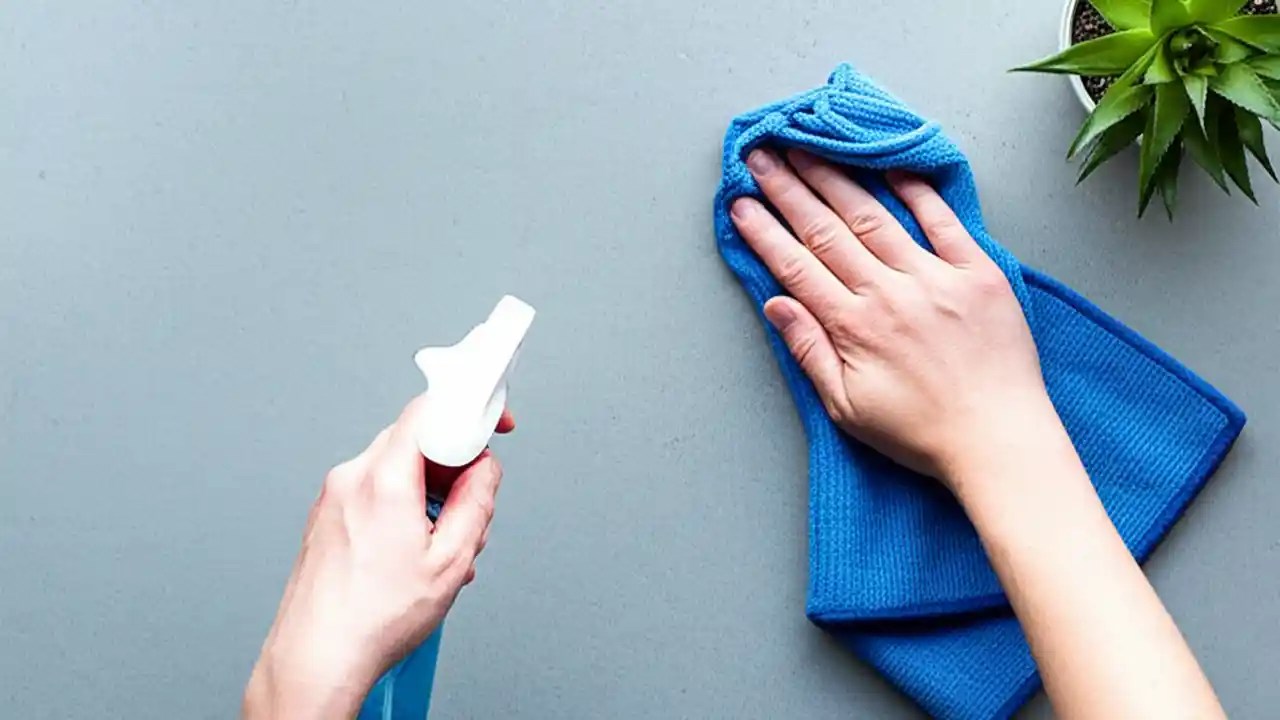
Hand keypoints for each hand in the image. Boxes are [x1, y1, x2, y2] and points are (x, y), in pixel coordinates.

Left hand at [242, 396, 514, 719]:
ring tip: (440, 544)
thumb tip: (486, 470)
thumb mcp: (450, 560)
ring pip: (399, 467)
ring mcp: (334, 495)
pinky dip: (405, 507)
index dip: (471, 409)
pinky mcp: (327, 515)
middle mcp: (352, 477)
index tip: (494, 423)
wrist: (316, 657)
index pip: (431, 409)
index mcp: (384, 479)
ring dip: (431, 492)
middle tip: (472, 506)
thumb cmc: (372, 619)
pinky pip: (377, 490)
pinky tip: (414, 550)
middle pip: (417, 440)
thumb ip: (477, 501)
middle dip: (454, 466)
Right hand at [731, 148, 1053, 486]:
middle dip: (789, 189)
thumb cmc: (921, 434)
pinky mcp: (979, 273)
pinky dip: (915, 190)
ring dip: (835, 179)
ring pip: (874, 217)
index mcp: (854, 328)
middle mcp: (889, 294)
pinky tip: (888, 163)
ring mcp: (935, 278)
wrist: (999, 442)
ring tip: (807, 150)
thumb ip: (809, 352)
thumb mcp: (847, 407)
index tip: (741, 203)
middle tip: (762, 156)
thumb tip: (775, 304)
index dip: (764, 232)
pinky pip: (942, 221)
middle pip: (827, 230)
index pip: (797, 266)